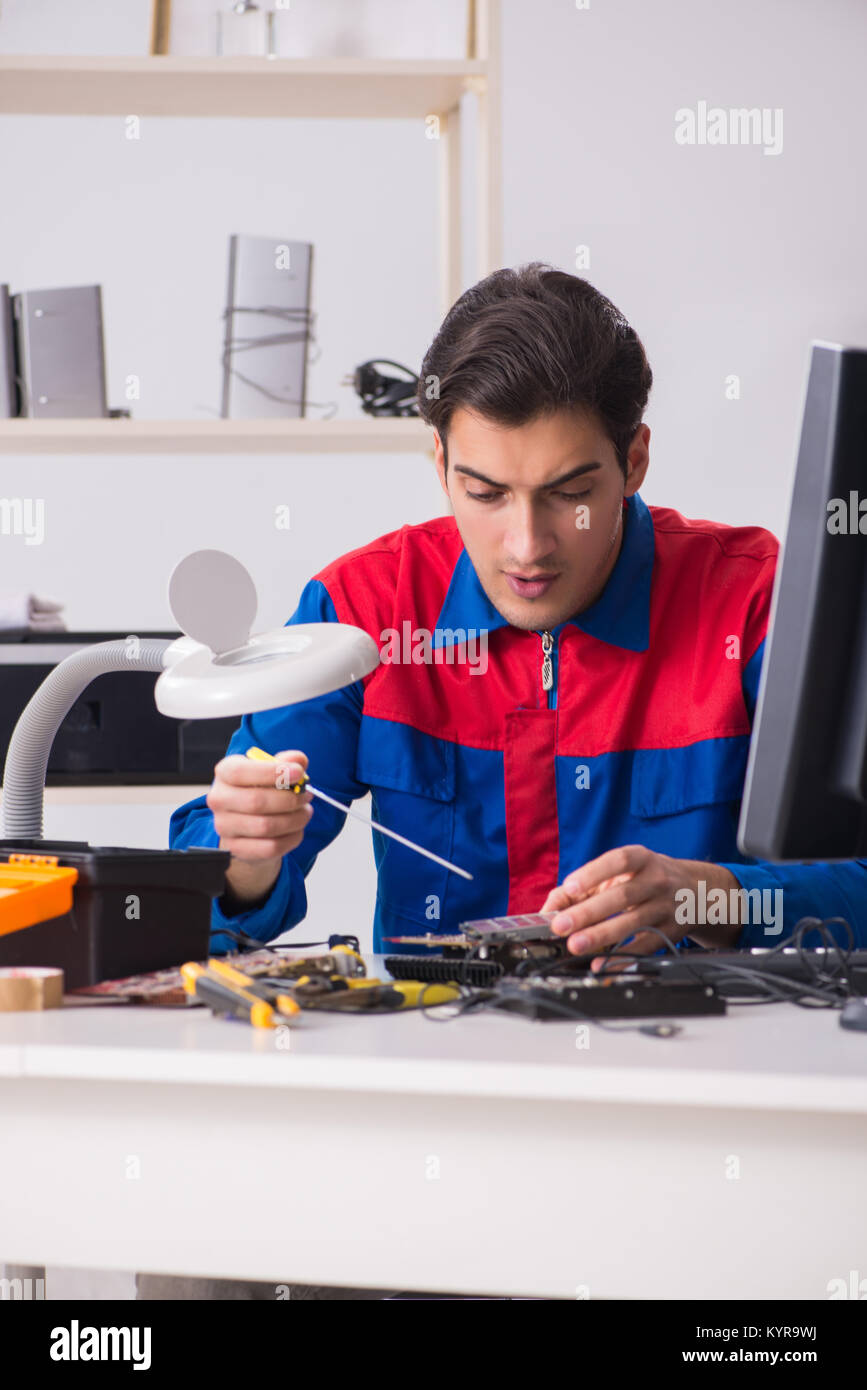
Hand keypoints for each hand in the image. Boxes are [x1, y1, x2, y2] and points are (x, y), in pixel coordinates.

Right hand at [207, 747, 313, 863]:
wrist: (248, 820)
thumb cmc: (261, 788)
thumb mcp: (272, 770)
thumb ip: (286, 761)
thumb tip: (298, 760)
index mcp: (224, 773)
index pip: (239, 772)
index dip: (271, 772)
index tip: (298, 772)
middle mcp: (219, 799)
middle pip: (256, 801)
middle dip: (289, 799)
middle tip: (307, 796)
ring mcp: (224, 826)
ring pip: (265, 827)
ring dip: (294, 819)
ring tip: (305, 813)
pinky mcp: (235, 848)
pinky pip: (269, 847)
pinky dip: (291, 839)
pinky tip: (297, 830)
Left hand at [539, 846, 740, 969]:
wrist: (695, 890)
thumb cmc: (646, 878)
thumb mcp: (621, 872)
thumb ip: (583, 886)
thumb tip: (549, 909)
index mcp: (641, 859)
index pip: (618, 861)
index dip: (593, 873)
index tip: (569, 887)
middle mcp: (657, 880)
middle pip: (622, 896)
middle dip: (589, 911)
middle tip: (561, 925)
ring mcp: (666, 907)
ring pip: (634, 922)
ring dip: (602, 936)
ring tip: (575, 945)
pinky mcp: (670, 932)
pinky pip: (646, 946)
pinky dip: (623, 957)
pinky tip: (602, 964)